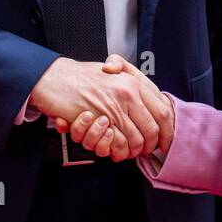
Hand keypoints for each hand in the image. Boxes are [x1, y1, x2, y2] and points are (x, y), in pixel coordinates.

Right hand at [29, 56, 161, 158]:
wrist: (53, 77)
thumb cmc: (79, 75)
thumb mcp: (110, 70)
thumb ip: (129, 79)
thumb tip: (148, 97)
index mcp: (133, 82)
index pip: (162, 110)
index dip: (167, 129)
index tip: (166, 139)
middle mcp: (126, 94)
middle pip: (153, 128)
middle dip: (152, 144)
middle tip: (147, 150)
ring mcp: (113, 108)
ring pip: (135, 139)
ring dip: (133, 150)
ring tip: (129, 151)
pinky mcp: (98, 120)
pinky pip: (116, 143)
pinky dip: (117, 150)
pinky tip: (115, 148)